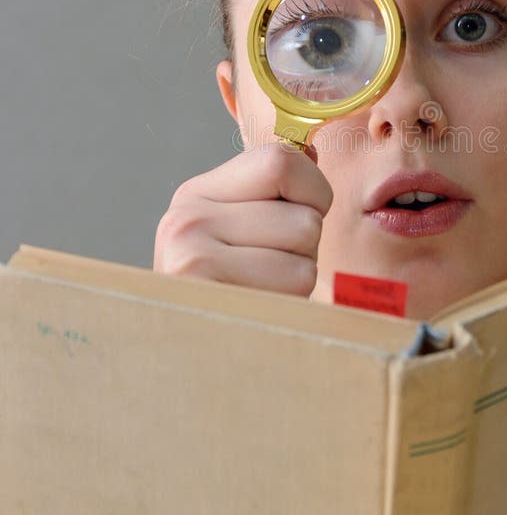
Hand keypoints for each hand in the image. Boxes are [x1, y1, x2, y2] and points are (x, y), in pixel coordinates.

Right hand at [153, 142, 332, 295]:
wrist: (189, 362)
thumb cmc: (232, 289)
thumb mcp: (243, 227)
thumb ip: (277, 188)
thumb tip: (314, 153)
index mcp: (197, 193)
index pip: (282, 160)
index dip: (312, 191)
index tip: (294, 216)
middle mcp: (185, 217)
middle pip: (304, 216)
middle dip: (306, 248)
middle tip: (269, 269)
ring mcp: (190, 256)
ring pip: (305, 253)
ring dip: (300, 277)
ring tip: (263, 291)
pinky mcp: (207, 294)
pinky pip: (293, 286)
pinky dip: (292, 301)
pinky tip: (260, 310)